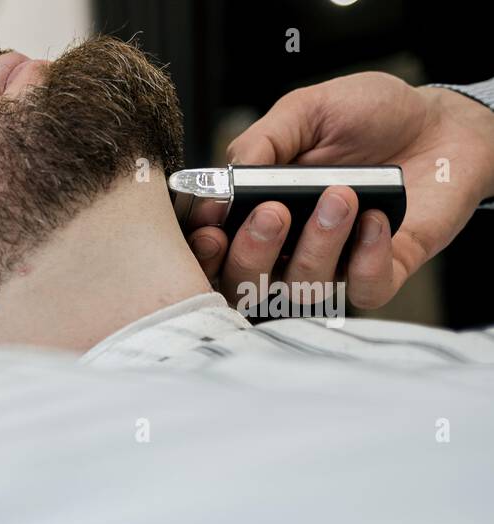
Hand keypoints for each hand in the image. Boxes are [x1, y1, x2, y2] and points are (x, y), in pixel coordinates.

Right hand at [188, 72, 493, 309]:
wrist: (441, 119)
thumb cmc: (370, 114)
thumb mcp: (304, 111)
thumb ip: (259, 144)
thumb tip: (222, 183)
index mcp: (257, 212)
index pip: (214, 252)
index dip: (205, 251)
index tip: (212, 228)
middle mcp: (288, 247)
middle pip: (246, 283)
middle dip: (252, 254)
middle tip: (273, 212)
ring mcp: (335, 263)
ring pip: (303, 289)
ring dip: (315, 246)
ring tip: (341, 195)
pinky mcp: (382, 270)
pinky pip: (364, 290)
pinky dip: (367, 260)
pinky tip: (375, 220)